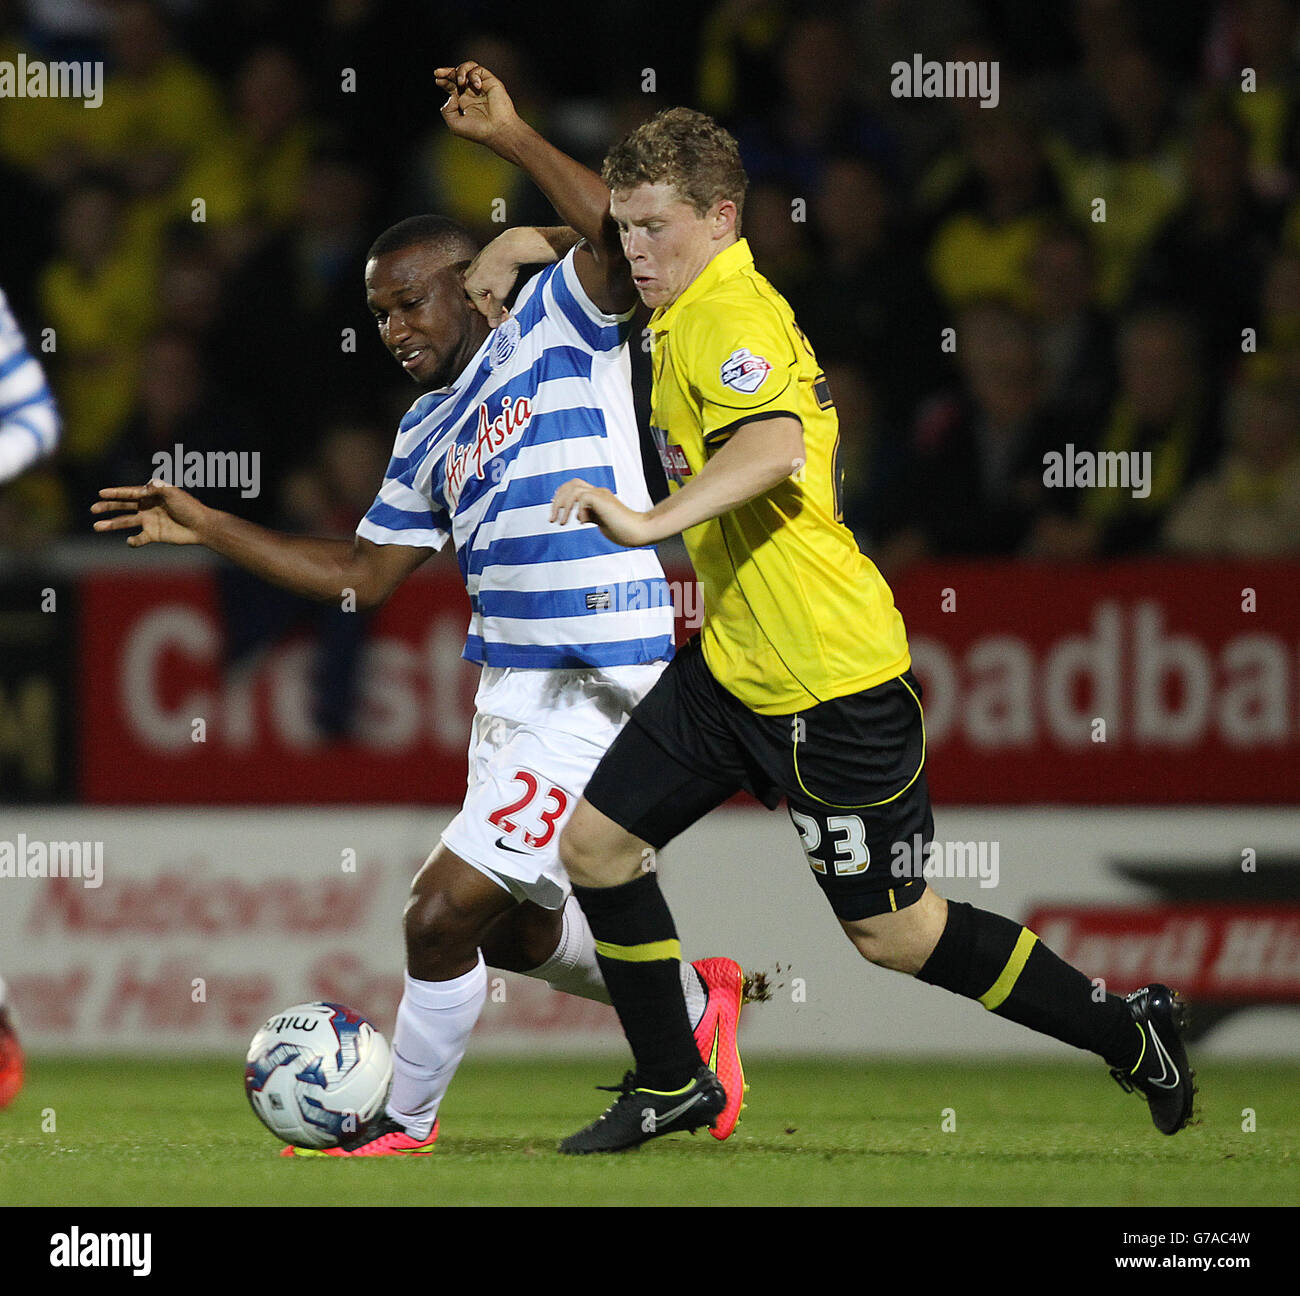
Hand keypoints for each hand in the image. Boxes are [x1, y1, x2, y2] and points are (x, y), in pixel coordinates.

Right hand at [91, 480, 206, 545]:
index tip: (101, 493)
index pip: (129, 493)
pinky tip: (131, 541)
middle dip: (108, 507)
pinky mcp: (154, 534)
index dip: (115, 493)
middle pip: (123, 506)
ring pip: (125, 522)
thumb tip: (142, 488)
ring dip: (111, 524)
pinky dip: (133, 541)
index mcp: (151, 495)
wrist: (202, 526)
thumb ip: (157, 489)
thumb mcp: (173, 494)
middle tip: (93, 509)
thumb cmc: (189, 507)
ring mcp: (149, 521)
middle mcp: (147, 507)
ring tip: (97, 527)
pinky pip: (139, 538)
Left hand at [434, 61, 519, 145]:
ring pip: (467, 68)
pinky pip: (478, 70)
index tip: (437, 80)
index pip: (451, 86)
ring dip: (460, 71)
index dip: (444, 81)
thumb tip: (450, 95)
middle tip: (438, 72)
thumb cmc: (478, 131)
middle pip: (457, 75)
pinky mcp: (490, 81)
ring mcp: (481, 87)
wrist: (497, 130)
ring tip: (461, 82)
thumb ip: (446, 111)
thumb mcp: (454, 125)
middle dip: (447, 72)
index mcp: (464, 102)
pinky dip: (474, 75)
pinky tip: (476, 86)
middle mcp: (472, 93)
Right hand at [464, 232, 525, 326]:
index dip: (494, 315)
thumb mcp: (500, 295)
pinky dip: (493, 282)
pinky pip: (485, 277)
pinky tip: (502, 282)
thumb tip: (492, 323)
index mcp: (469, 286)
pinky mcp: (481, 259)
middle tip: (504, 310)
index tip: (504, 318)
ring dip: (493, 294)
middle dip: (493, 305)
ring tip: (504, 295)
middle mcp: (468, 276)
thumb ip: (495, 311)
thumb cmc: (503, 269)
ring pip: (483, 287)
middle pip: (481, 298)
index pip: (482, 308)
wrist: (510, 247)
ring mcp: (474, 266)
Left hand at [550, 479, 656, 547]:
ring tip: (561, 523)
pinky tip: (582, 522)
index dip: (561, 499)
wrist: (639, 531)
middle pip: (570, 484)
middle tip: (553, 519)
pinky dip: (578, 510)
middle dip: (557, 501)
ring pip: (573, 489)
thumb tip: (578, 516)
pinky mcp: (603, 499)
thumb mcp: (602, 522)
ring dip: (563, 506)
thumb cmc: (624, 530)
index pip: (573, 488)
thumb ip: (591, 516)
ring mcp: (601, 494)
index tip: (556, 515)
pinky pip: (582, 497)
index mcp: (598, 496)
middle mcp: (598, 492)